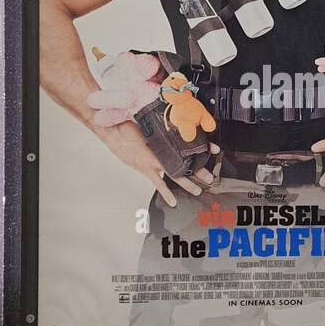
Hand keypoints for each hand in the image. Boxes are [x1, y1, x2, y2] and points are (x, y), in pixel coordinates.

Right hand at [100, 120, 218, 206]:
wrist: (112, 131)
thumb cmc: (129, 125)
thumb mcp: (150, 123)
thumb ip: (164, 128)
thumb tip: (180, 124)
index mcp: (162, 141)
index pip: (185, 148)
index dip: (199, 150)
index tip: (212, 151)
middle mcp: (158, 154)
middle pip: (182, 164)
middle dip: (197, 171)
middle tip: (209, 177)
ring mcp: (151, 163)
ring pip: (173, 175)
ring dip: (186, 183)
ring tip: (198, 190)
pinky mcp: (144, 168)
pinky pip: (157, 183)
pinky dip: (166, 192)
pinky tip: (173, 202)